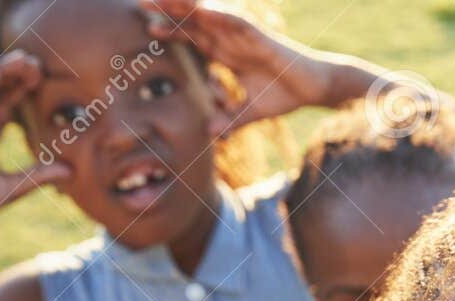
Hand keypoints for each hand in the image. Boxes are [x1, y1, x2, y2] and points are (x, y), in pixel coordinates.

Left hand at [140, 0, 338, 131]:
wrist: (315, 87)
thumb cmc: (285, 94)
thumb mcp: (251, 112)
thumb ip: (229, 120)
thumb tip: (209, 134)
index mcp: (226, 53)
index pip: (192, 38)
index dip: (170, 32)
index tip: (146, 29)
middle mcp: (231, 39)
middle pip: (193, 21)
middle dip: (168, 11)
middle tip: (139, 3)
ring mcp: (244, 35)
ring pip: (209, 15)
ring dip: (186, 6)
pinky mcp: (260, 37)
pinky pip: (236, 23)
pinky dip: (219, 16)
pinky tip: (201, 11)